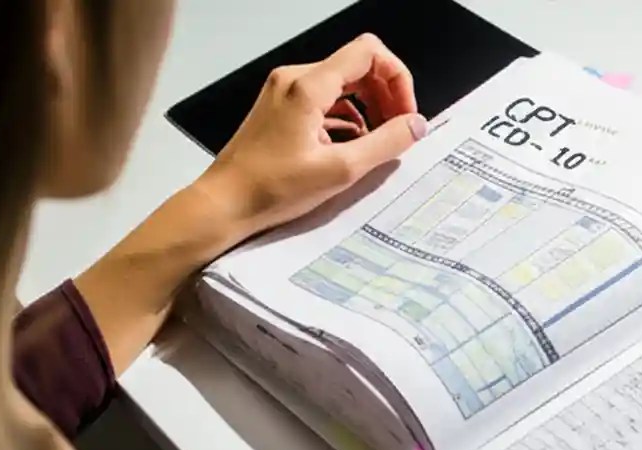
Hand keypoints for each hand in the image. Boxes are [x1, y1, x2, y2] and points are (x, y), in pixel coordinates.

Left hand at [194, 33, 426, 240]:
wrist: (224, 204)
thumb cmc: (272, 189)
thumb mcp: (340, 170)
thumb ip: (385, 144)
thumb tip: (417, 125)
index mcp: (308, 86)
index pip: (369, 53)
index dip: (397, 79)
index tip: (405, 115)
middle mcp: (295, 79)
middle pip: (358, 65)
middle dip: (387, 94)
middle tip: (398, 131)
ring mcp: (286, 91)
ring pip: (344, 82)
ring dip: (370, 106)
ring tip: (379, 142)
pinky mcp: (282, 107)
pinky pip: (327, 98)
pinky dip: (349, 115)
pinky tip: (354, 145)